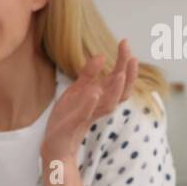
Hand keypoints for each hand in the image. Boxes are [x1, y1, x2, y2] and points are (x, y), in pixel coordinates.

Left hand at [40, 38, 137, 163]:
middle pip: (121, 91)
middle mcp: (99, 107)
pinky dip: (90, 104)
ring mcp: (88, 115)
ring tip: (119, 74)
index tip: (125, 42)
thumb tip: (102, 56)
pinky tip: (94, 93)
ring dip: (115, 90)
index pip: (119, 79)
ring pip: (108, 104)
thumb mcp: (76, 91)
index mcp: (101, 97)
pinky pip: (85, 114)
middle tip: (131, 55)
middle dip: (128, 74)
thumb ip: (88, 75)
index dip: (124, 62)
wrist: (55, 143)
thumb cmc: (68, 116)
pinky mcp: (74, 124)